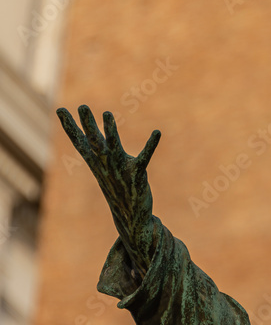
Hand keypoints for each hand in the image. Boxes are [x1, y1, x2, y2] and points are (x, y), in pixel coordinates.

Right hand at [57, 105, 160, 275]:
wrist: (130, 217)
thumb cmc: (117, 188)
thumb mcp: (105, 167)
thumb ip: (100, 149)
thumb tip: (93, 134)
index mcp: (96, 162)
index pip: (79, 141)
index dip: (69, 126)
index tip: (59, 110)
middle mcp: (105, 165)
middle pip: (94, 141)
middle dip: (89, 124)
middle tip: (83, 106)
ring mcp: (120, 169)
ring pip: (114, 146)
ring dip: (110, 131)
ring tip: (107, 114)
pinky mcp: (137, 174)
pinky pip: (145, 157)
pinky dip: (151, 144)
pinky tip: (157, 132)